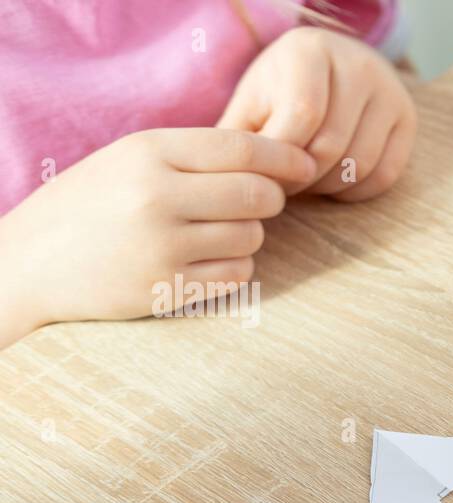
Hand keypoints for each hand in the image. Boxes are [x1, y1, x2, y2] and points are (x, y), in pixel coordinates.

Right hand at [0, 128, 315, 345]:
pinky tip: (205, 263)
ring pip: (252, 237)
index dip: (285, 158)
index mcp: (149, 152)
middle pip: (259, 195)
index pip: (242, 149)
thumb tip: (275, 164)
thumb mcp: (130, 162)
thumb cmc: (92, 207)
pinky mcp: (167, 287)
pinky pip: (238, 275)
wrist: (30, 264)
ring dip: (247, 237)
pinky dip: (233, 269)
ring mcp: (163, 244)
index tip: (304, 167)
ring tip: (213, 235)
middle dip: (269, 200)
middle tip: (256, 205)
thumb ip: (193, 158)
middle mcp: (157, 195)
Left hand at [218, 27, 417, 201]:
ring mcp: (390, 91)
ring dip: (328, 187)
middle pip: (331, 145)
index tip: (267, 174)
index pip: (302, 116)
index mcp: (310, 50)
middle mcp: (358, 64)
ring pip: (359, 164)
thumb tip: (230, 181)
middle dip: (303, 177)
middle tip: (286, 185)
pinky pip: (385, 174)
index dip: (282, 158)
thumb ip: (238, 138)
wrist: (331, 70)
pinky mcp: (408, 118)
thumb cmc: (282, 91)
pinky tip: (335, 184)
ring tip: (308, 183)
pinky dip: (356, 191)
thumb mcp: (253, 103)